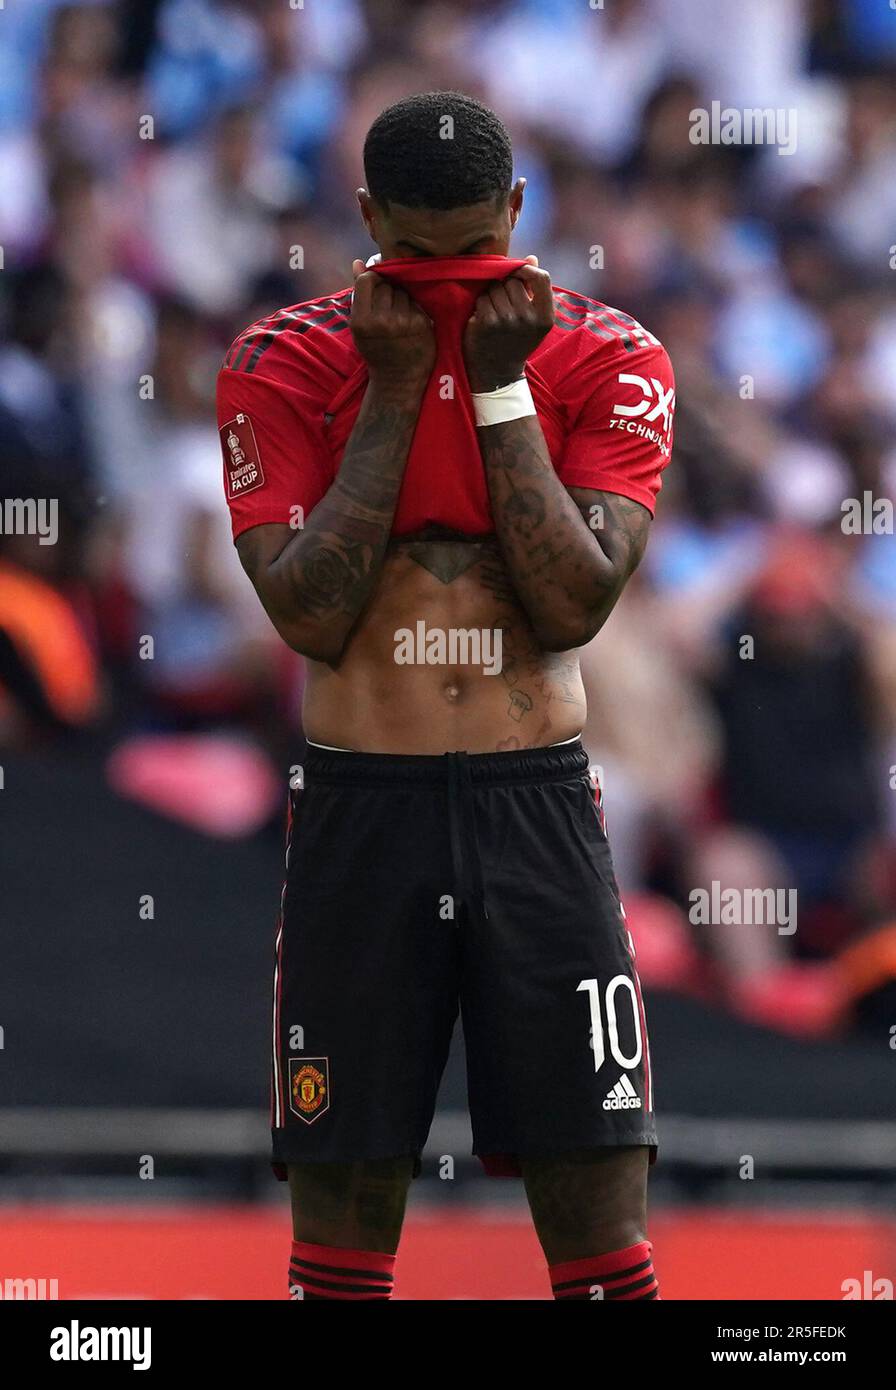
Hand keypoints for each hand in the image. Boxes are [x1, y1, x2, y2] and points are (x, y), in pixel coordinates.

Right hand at [350, 261, 435, 389]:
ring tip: (398, 315)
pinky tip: (409, 321)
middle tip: (387, 305)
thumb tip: (358, 263)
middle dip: (387, 289)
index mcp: (362, 320)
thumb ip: (359, 295)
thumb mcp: (360, 326)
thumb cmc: (376, 350)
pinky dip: (412, 307)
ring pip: (402, 292)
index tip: (375, 285)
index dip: (372, 278)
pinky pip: (416, 302)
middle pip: (386, 285)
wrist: (397, 380)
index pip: (367, 280)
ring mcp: (404, 322)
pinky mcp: (421, 323)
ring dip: (401, 297)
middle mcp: (382, 320)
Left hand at [463, 258, 553, 392]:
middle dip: (505, 286)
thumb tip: (531, 257)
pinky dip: (481, 305)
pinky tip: (484, 318)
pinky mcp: (487, 322)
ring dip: (492, 295)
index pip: (541, 277)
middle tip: (504, 304)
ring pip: (495, 287)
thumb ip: (534, 288)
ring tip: (495, 312)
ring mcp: (507, 320)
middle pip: (513, 281)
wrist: (498, 373)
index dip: (527, 270)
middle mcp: (528, 318)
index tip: (518, 274)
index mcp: (545, 316)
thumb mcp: (533, 319)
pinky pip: (482, 297)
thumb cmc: (517, 340)